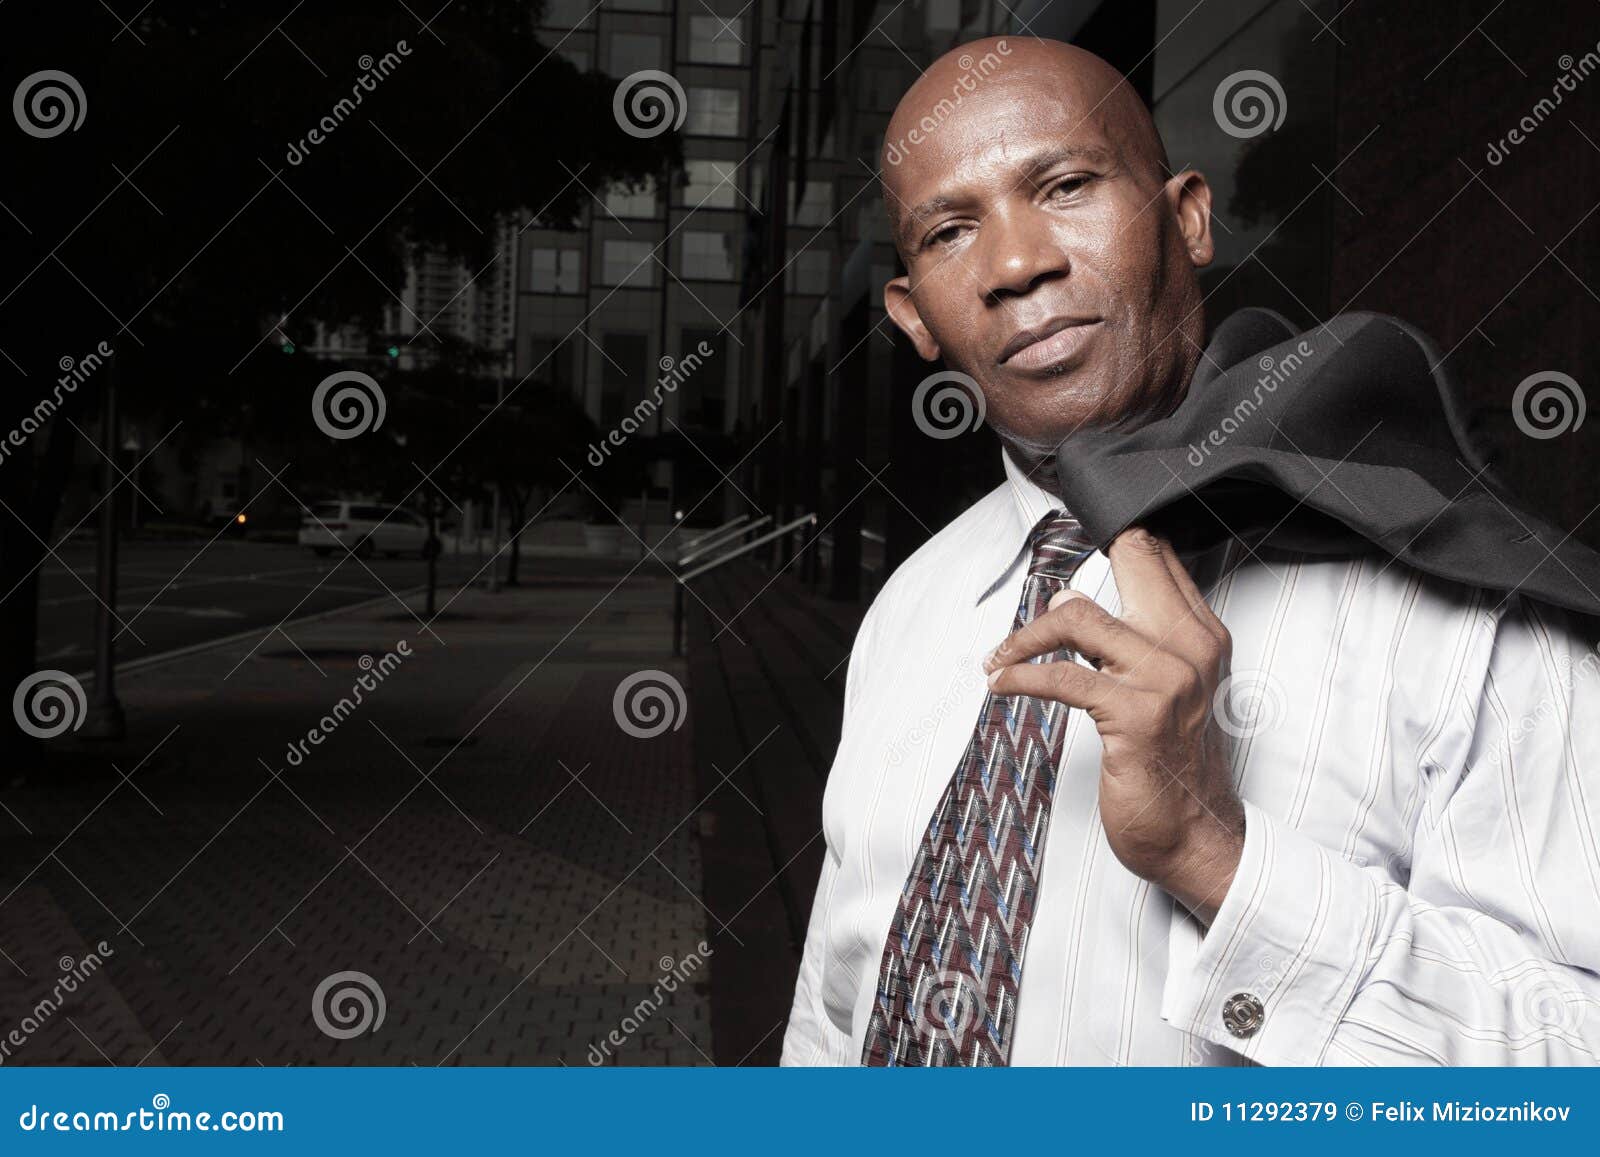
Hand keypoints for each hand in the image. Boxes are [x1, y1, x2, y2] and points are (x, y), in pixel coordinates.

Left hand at [981, 526, 1244, 923]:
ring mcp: (1166, 679)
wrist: (1195, 834)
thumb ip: (1128, 638)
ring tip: (1000, 658)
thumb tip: (1067, 593)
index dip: (1113, 538)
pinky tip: (1000, 683)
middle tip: (1028, 605)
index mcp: (1201, 634)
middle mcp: (1190, 647)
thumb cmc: (1172, 763)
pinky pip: (1061, 676)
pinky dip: (1019, 675)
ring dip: (1025, 636)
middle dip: (1072, 567)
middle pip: (1130, 561)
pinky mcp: (1136, 715)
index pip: (1159, 555)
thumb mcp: (1164, 689)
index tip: (1065, 554)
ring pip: (1079, 617)